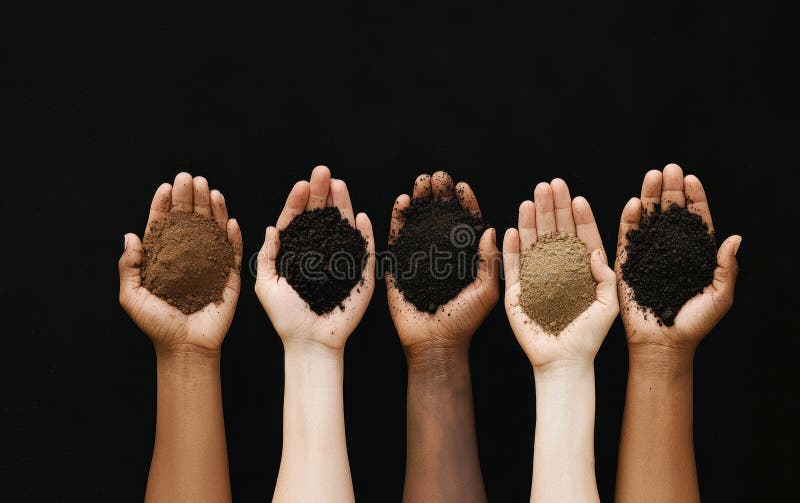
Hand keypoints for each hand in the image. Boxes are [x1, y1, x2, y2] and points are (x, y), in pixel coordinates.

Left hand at [118, 172, 242, 353]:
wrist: (186, 347)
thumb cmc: (157, 325)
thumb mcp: (132, 296)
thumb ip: (129, 266)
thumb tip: (130, 235)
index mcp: (164, 258)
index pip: (164, 224)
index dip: (164, 204)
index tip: (166, 186)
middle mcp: (188, 256)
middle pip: (190, 220)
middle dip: (190, 197)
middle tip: (190, 178)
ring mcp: (210, 263)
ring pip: (212, 228)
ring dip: (211, 208)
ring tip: (209, 188)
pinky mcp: (229, 275)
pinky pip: (233, 251)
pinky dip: (233, 235)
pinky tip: (229, 218)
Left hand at [254, 166, 375, 351]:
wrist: (310, 342)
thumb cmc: (285, 318)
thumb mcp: (266, 284)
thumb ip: (268, 256)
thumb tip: (272, 227)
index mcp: (297, 252)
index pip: (297, 220)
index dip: (299, 201)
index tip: (301, 184)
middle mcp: (320, 252)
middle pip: (321, 216)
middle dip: (322, 193)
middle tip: (322, 172)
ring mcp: (341, 261)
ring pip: (342, 226)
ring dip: (342, 204)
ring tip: (338, 183)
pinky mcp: (360, 273)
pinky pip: (365, 249)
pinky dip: (364, 232)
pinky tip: (359, 214)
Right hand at [386, 171, 499, 356]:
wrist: (433, 343)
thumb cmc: (465, 321)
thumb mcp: (487, 291)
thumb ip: (490, 261)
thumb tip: (492, 229)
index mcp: (466, 255)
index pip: (467, 221)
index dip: (466, 203)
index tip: (462, 186)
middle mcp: (443, 251)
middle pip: (442, 214)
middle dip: (440, 194)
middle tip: (439, 177)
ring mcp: (420, 255)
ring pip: (420, 219)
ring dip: (421, 199)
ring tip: (422, 181)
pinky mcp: (399, 263)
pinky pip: (398, 235)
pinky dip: (399, 217)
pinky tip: (403, 200)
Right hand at [503, 179, 617, 369]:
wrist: (564, 362)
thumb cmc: (590, 338)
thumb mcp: (608, 304)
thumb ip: (605, 276)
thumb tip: (595, 249)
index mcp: (581, 271)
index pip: (580, 237)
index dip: (578, 217)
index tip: (576, 197)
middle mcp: (558, 270)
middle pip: (555, 232)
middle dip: (553, 208)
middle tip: (550, 185)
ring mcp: (536, 279)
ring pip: (533, 242)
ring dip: (532, 219)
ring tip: (531, 198)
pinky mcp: (517, 291)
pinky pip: (513, 265)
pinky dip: (512, 247)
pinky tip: (514, 227)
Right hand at [615, 164, 740, 354]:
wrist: (662, 343)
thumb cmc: (694, 324)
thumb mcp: (720, 296)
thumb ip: (727, 267)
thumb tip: (735, 237)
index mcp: (693, 255)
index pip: (695, 220)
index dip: (694, 199)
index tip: (692, 179)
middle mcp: (669, 250)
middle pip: (670, 213)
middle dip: (671, 189)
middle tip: (671, 169)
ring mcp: (646, 255)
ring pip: (648, 219)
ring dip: (650, 195)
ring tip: (652, 175)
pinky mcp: (625, 263)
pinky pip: (626, 237)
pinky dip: (629, 219)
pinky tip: (634, 202)